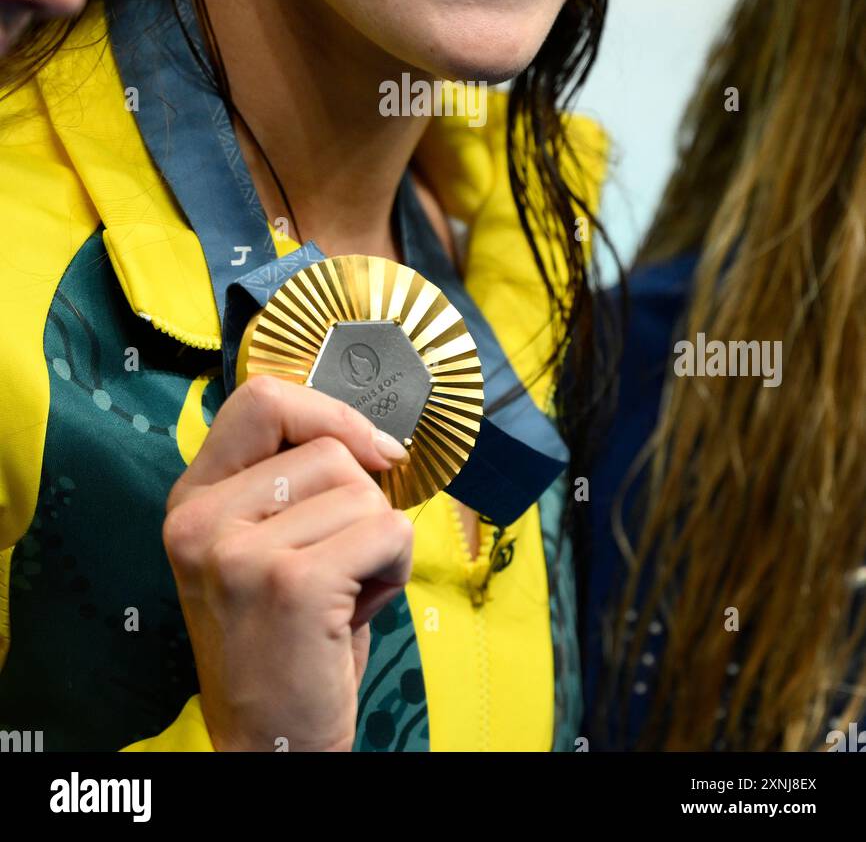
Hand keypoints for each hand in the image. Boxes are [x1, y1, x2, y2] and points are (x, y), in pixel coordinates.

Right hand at [163, 374, 413, 751]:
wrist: (273, 743)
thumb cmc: (289, 640)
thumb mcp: (267, 545)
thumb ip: (294, 481)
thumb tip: (379, 436)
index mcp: (194, 499)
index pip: (261, 399)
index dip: (327, 411)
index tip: (370, 449)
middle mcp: (200, 519)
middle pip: (328, 448)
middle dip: (363, 501)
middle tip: (340, 565)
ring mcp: (238, 551)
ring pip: (363, 491)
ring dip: (379, 543)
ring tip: (343, 595)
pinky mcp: (289, 583)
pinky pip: (386, 530)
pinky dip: (396, 567)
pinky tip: (357, 611)